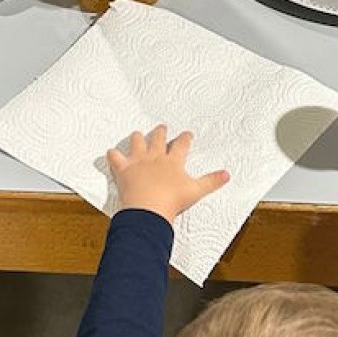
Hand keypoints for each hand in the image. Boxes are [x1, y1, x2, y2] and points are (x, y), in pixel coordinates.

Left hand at [108, 125, 229, 223]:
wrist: (149, 209)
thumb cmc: (170, 200)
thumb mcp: (196, 191)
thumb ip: (211, 181)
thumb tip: (226, 175)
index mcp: (173, 161)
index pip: (181, 144)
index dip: (185, 138)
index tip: (187, 134)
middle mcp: (155, 157)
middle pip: (158, 138)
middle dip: (161, 131)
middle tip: (162, 127)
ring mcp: (138, 161)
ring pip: (137, 142)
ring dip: (137, 138)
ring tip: (137, 134)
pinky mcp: (123, 169)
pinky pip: (115, 157)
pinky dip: (112, 155)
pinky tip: (111, 152)